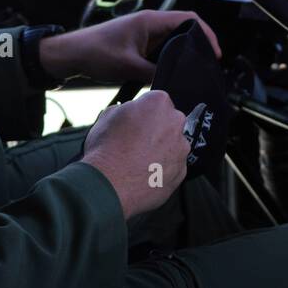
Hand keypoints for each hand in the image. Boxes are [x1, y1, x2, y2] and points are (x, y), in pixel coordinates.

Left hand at [37, 10, 220, 84]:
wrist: (70, 54)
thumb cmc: (96, 54)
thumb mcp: (128, 66)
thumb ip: (155, 73)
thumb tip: (177, 81)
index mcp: (151, 21)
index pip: (190, 20)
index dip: (207, 35)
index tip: (215, 55)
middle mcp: (151, 24)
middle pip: (185, 31)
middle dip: (199, 47)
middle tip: (208, 69)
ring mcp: (145, 34)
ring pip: (174, 42)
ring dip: (184, 55)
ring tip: (195, 74)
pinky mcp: (139, 45)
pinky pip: (162, 51)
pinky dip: (170, 60)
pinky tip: (174, 75)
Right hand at [80, 90, 188, 217]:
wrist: (109, 185)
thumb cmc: (106, 149)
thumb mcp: (107, 116)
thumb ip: (126, 109)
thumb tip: (128, 113)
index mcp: (158, 103)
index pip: (155, 102)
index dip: (142, 113)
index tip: (133, 123)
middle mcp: (175, 123)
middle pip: (168, 122)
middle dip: (155, 130)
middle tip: (135, 143)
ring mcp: (181, 149)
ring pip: (172, 146)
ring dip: (160, 151)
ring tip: (137, 162)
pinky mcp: (180, 173)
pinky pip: (172, 167)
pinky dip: (161, 170)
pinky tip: (143, 174)